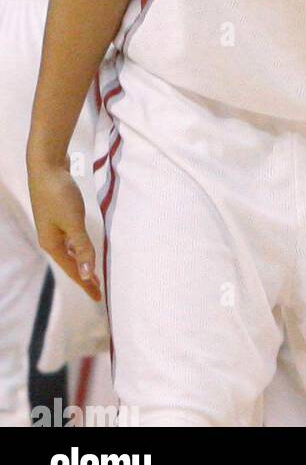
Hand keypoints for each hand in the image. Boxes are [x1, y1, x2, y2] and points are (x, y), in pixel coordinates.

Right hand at [28, 160, 101, 301]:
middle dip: (84, 276)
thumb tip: (88, 272)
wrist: (46, 167)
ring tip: (93, 272)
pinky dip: (78, 247)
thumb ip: (82, 246)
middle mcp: (50, 239)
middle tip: (98, 290)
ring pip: (70, 251)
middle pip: (70, 263)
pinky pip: (70, 239)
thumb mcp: (73, 222)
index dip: (86, 283)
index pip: (73, 270)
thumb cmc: (59, 194)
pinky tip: (83, 246)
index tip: (99, 297)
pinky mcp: (57, 216)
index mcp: (52, 244)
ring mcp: (52, 228)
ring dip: (82, 261)